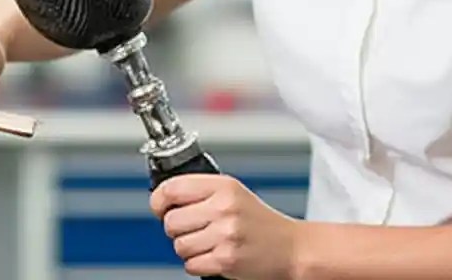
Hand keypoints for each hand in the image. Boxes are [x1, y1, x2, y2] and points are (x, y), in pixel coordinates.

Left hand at [152, 174, 304, 279]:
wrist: (292, 249)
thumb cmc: (260, 223)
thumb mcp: (233, 193)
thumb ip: (201, 191)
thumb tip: (163, 198)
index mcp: (223, 186)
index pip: (172, 188)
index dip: (159, 200)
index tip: (160, 207)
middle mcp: (224, 208)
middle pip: (171, 221)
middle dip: (177, 229)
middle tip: (194, 230)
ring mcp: (225, 234)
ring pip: (179, 245)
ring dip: (188, 249)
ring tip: (207, 244)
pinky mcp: (226, 259)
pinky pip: (190, 264)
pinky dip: (197, 264)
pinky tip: (213, 256)